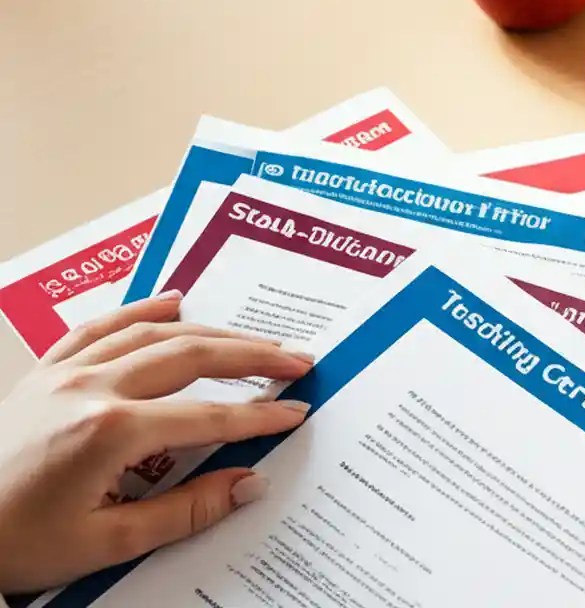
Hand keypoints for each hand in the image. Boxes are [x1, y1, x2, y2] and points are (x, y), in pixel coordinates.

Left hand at [0, 291, 314, 593]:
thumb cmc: (14, 543)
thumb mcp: (107, 542)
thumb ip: (186, 511)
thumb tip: (247, 484)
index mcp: (109, 431)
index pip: (207, 417)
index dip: (259, 416)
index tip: (296, 411)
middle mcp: (90, 388)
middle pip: (190, 356)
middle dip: (251, 356)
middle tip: (296, 359)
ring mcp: (65, 374)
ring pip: (153, 334)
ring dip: (212, 332)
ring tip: (255, 338)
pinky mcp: (44, 373)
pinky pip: (99, 327)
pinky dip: (140, 310)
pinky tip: (173, 301)